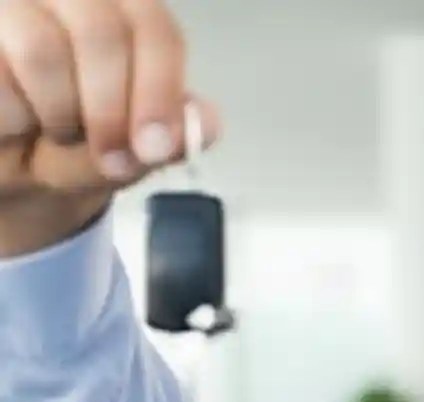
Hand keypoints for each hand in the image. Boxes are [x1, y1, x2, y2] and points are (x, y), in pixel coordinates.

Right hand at [0, 0, 220, 256]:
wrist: (3, 167)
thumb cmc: (65, 148)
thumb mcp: (122, 156)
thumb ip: (164, 140)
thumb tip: (206, 124)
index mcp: (119, 10)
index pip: (152, 27)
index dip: (159, 90)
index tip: (155, 147)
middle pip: (102, 32)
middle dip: (110, 110)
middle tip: (109, 157)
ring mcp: (12, 8)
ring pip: (42, 50)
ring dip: (57, 113)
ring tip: (54, 132)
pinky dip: (13, 118)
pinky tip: (15, 124)